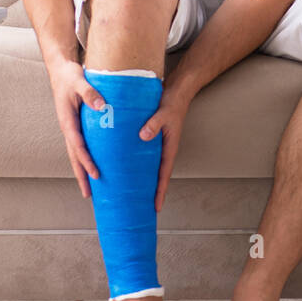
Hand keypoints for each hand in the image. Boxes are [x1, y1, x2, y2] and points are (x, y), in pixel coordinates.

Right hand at [47, 58, 106, 197]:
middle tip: (88, 195)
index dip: (86, 161)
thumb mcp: (80, 81)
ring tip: (91, 188)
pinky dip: (86, 158)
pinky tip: (95, 165)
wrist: (61, 69)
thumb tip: (102, 106)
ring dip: (82, 170)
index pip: (78, 146)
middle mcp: (67, 128)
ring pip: (76, 154)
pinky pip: (81, 145)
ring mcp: (71, 127)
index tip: (96, 175)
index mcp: (67, 121)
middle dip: (81, 176)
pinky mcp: (76, 125)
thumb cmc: (70, 76)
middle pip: (74, 157)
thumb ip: (90, 93)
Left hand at [139, 79, 192, 212]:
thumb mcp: (163, 113)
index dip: (160, 192)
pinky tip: (126, 169)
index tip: (156, 208)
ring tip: (131, 194)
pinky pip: (143, 156)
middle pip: (156, 176)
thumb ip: (153, 124)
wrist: (175, 91)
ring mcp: (157, 146)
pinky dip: (137, 165)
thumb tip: (142, 137)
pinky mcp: (150, 138)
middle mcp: (163, 150)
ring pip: (149, 168)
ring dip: (142, 180)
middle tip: (140, 208)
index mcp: (169, 148)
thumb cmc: (171, 103)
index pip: (164, 175)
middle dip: (149, 193)